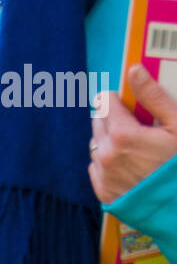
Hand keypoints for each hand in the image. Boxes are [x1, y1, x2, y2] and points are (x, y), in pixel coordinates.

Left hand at [89, 66, 176, 203]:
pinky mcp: (103, 192)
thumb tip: (134, 70)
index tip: (129, 104)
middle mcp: (106, 154)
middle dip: (112, 119)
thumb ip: (153, 96)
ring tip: (132, 147)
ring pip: (96, 145)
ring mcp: (103, 175)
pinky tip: (126, 165)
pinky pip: (95, 168)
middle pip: (97, 122)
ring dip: (108, 140)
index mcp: (122, 134)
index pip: (104, 102)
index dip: (117, 100)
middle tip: (135, 127)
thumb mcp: (176, 124)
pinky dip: (106, 163)